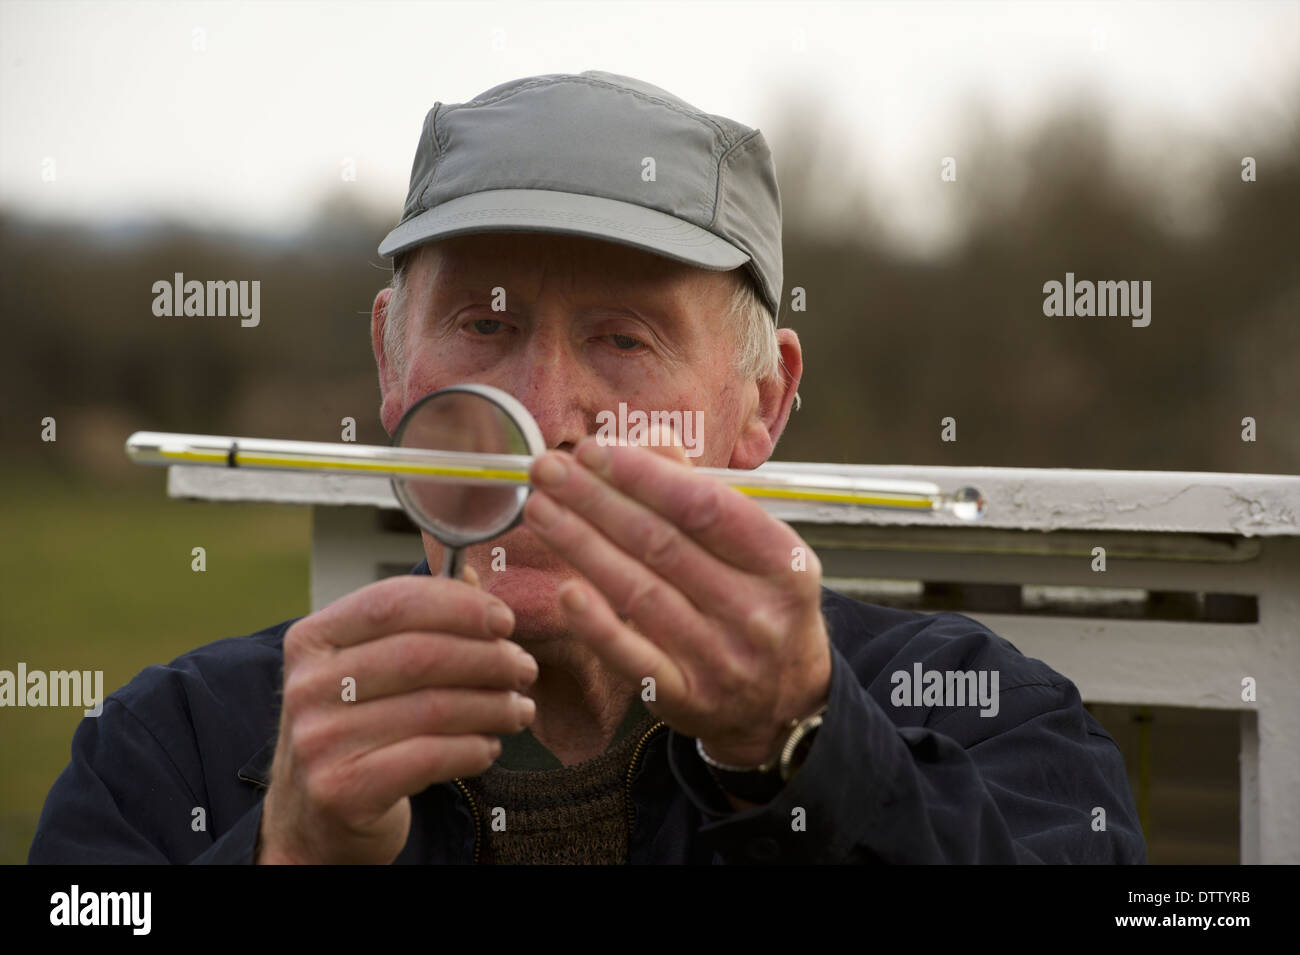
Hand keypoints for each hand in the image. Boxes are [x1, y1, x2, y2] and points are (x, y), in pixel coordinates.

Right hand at [257, 574, 537, 863]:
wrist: (315, 817)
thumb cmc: (359, 728)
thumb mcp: (371, 667)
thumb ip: (418, 620)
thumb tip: (473, 576)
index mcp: (312, 639)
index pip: (394, 602)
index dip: (459, 605)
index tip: (504, 620)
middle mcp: (306, 686)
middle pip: (420, 655)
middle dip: (488, 659)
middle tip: (525, 669)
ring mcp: (319, 740)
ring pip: (433, 708)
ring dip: (493, 706)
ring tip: (520, 710)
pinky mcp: (341, 789)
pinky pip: (431, 758)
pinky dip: (473, 749)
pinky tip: (489, 747)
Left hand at [523, 433, 830, 767]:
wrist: (785, 702)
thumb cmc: (760, 603)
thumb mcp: (756, 548)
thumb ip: (700, 491)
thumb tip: (648, 441)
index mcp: (783, 562)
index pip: (704, 507)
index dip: (643, 475)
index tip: (592, 450)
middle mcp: (757, 613)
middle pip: (663, 545)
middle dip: (596, 500)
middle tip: (547, 469)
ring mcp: (721, 659)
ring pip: (639, 593)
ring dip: (581, 546)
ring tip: (539, 509)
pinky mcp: (685, 698)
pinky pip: (632, 657)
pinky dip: (596, 624)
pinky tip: (564, 590)